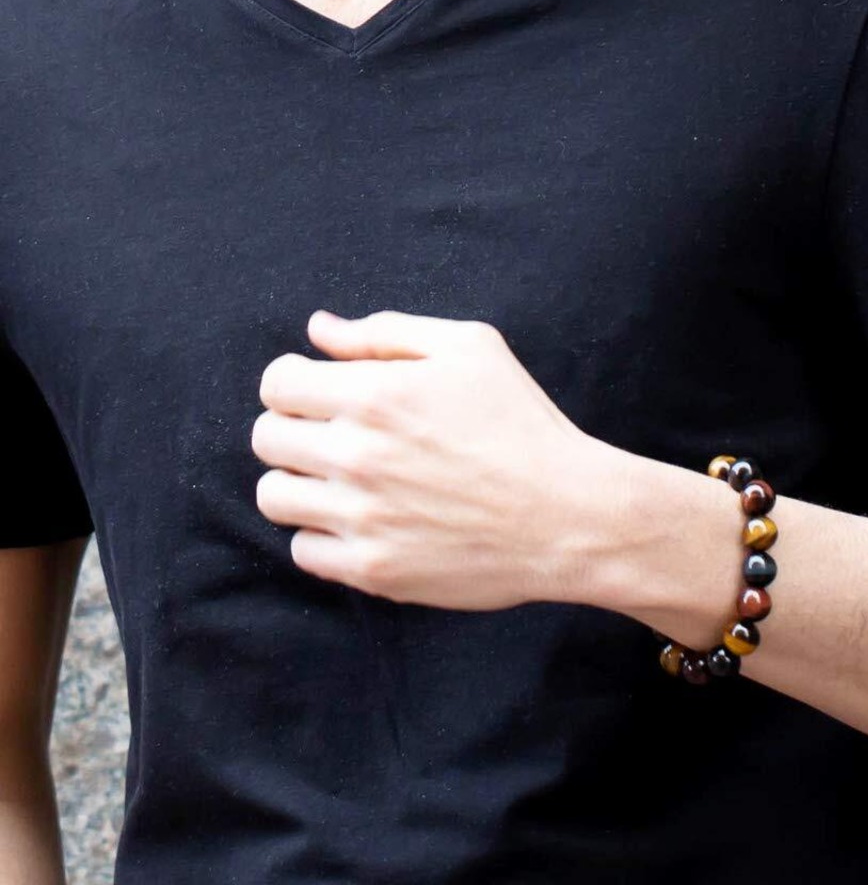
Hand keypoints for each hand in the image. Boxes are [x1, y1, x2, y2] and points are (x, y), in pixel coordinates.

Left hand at [251, 309, 620, 609]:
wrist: (568, 514)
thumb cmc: (523, 423)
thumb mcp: (471, 348)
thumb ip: (386, 332)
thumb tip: (319, 329)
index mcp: (375, 395)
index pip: (277, 382)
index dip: (296, 381)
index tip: (324, 392)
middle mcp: (356, 455)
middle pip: (267, 438)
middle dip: (296, 428)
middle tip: (339, 435)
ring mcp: (361, 517)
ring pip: (274, 496)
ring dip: (301, 482)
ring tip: (345, 480)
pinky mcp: (372, 570)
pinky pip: (304, 551)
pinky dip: (324, 535)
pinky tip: (365, 520)